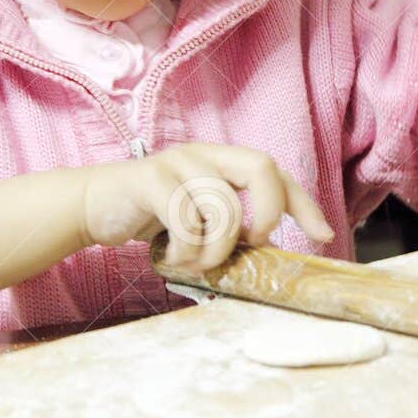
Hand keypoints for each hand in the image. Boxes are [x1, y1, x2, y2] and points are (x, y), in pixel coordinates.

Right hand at [78, 143, 335, 270]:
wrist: (94, 206)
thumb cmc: (153, 217)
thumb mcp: (200, 221)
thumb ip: (232, 228)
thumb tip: (271, 258)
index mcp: (224, 163)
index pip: (277, 174)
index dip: (303, 205)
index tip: (323, 235)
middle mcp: (206, 154)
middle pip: (261, 167)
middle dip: (267, 211)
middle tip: (251, 243)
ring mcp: (178, 162)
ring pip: (223, 203)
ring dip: (216, 247)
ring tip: (198, 262)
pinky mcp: (150, 179)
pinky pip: (185, 217)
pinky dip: (186, 249)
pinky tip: (175, 258)